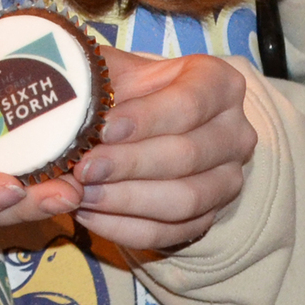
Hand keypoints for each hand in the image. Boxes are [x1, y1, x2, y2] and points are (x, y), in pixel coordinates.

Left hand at [67, 50, 257, 252]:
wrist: (138, 121)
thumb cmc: (124, 90)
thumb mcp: (112, 71)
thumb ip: (94, 87)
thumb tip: (70, 117)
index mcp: (219, 84)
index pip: (189, 103)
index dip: (146, 119)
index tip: (103, 129)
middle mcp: (235, 132)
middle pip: (187, 155)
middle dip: (128, 164)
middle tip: (83, 168)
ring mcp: (228, 179)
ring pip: (184, 200)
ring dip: (125, 200)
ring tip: (82, 193)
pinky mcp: (209, 216)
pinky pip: (170, 233)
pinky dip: (124, 227)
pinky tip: (88, 214)